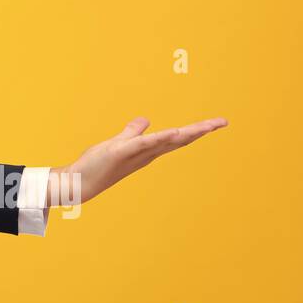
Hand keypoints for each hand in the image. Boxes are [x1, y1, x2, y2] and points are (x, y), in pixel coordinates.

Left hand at [49, 115, 228, 208]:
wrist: (79, 182)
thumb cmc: (98, 164)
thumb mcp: (118, 143)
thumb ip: (132, 132)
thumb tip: (146, 120)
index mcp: (148, 150)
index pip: (177, 138)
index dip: (198, 130)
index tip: (218, 122)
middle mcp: (146, 154)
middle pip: (179, 140)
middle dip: (201, 130)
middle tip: (223, 122)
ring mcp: (135, 154)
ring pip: (165, 141)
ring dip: (186, 133)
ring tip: (206, 126)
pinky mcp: (120, 152)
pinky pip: (142, 144)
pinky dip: (158, 138)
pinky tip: (173, 132)